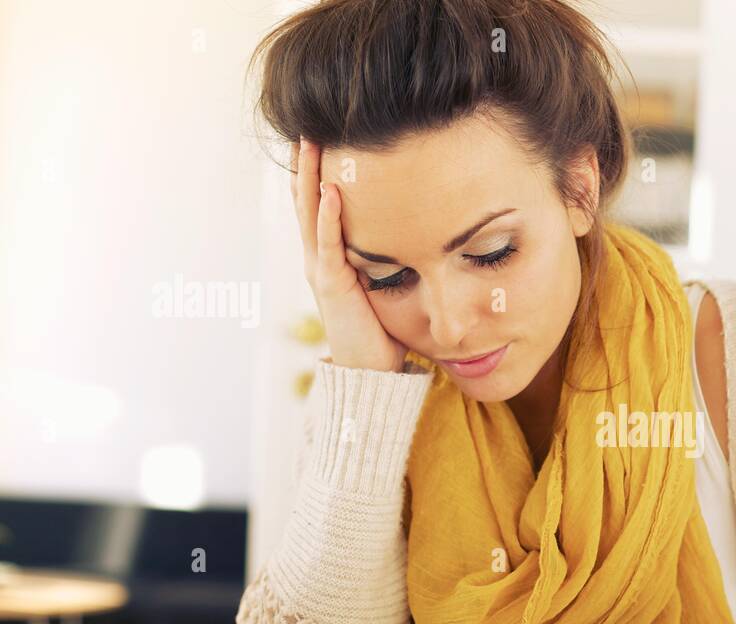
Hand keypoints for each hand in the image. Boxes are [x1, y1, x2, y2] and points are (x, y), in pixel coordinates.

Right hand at [290, 137, 407, 372]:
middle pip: (306, 200)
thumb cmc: (380, 331)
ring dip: (309, 177)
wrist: (370, 372)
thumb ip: (386, 258)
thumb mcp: (383, 284)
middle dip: (306, 163)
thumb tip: (413, 233)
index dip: (317, 171)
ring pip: (310, 214)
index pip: (319, 205)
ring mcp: (321, 270)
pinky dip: (327, 216)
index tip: (323, 137)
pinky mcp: (331, 285)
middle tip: (308, 125)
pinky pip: (328, 243)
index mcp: (330, 257)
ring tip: (310, 142)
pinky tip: (329, 190)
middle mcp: (318, 258)